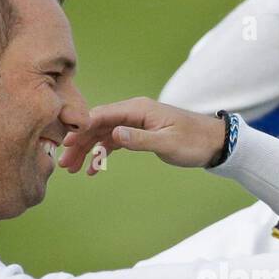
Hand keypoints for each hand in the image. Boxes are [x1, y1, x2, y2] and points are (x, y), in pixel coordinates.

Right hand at [60, 97, 225, 174]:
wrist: (214, 143)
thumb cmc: (194, 142)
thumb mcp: (167, 144)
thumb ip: (140, 139)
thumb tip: (115, 135)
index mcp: (138, 109)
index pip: (103, 115)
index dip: (82, 128)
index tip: (66, 142)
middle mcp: (134, 112)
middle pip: (98, 125)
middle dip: (80, 143)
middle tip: (64, 162)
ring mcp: (135, 122)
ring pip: (104, 135)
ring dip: (88, 151)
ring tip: (72, 169)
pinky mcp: (139, 133)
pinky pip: (115, 142)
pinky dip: (103, 154)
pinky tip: (93, 169)